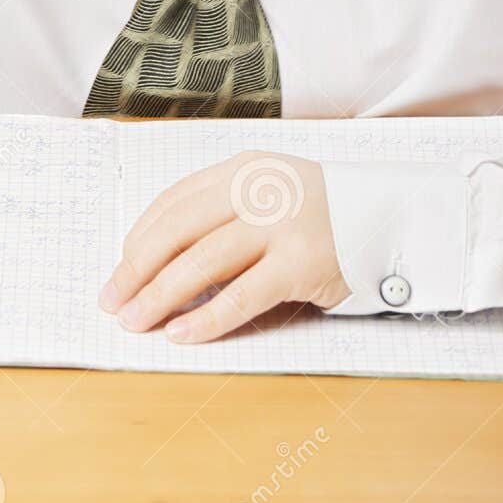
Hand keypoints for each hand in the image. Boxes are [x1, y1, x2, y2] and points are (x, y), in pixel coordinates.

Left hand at [98, 150, 351, 343]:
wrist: (390, 214)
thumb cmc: (318, 212)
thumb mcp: (267, 193)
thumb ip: (221, 213)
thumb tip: (154, 260)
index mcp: (241, 168)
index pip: (172, 204)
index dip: (137, 241)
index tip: (118, 272)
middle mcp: (256, 189)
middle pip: (177, 231)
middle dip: (136, 270)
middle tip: (113, 302)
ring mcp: (280, 224)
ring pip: (201, 262)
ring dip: (159, 296)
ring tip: (136, 323)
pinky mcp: (301, 262)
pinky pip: (241, 295)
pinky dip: (205, 317)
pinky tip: (181, 334)